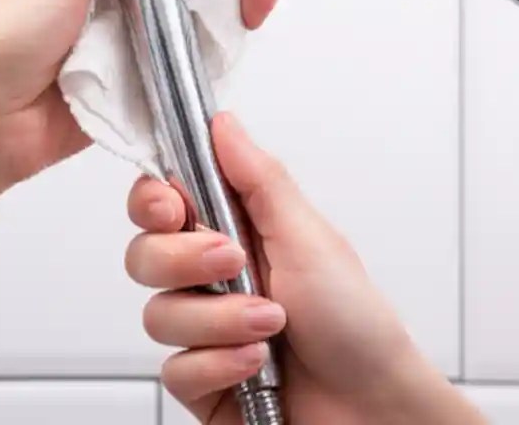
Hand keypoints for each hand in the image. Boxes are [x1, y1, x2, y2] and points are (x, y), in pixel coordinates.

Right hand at [124, 114, 485, 424]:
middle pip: (145, 254)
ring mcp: (205, 331)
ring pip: (158, 314)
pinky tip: (257, 365)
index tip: (170, 206)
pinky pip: (174, 369)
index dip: (152, 200)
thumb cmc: (358, 323)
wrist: (373, 406)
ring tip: (271, 325)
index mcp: (237, 232)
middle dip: (184, 259)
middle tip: (233, 261)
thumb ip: (259, 181)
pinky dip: (219, 364)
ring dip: (218, 319)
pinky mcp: (203, 380)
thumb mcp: (310, 238)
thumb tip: (223, 123)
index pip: (163, 202)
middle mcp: (214, 278)